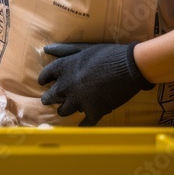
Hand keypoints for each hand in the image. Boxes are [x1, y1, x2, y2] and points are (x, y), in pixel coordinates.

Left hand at [38, 42, 153, 125]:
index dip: (44, 80)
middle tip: (49, 100)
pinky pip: (84, 123)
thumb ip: (64, 50)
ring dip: (64, 110)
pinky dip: (82, 125)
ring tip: (66, 109)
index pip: (45, 76)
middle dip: (49, 99)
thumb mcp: (84, 48)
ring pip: (63, 111)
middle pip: (50, 97)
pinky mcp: (94, 111)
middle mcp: (67, 85)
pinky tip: (81, 126)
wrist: (130, 66)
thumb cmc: (107, 53)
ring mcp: (79, 100)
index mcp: (64, 68)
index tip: (44, 83)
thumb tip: (46, 49)